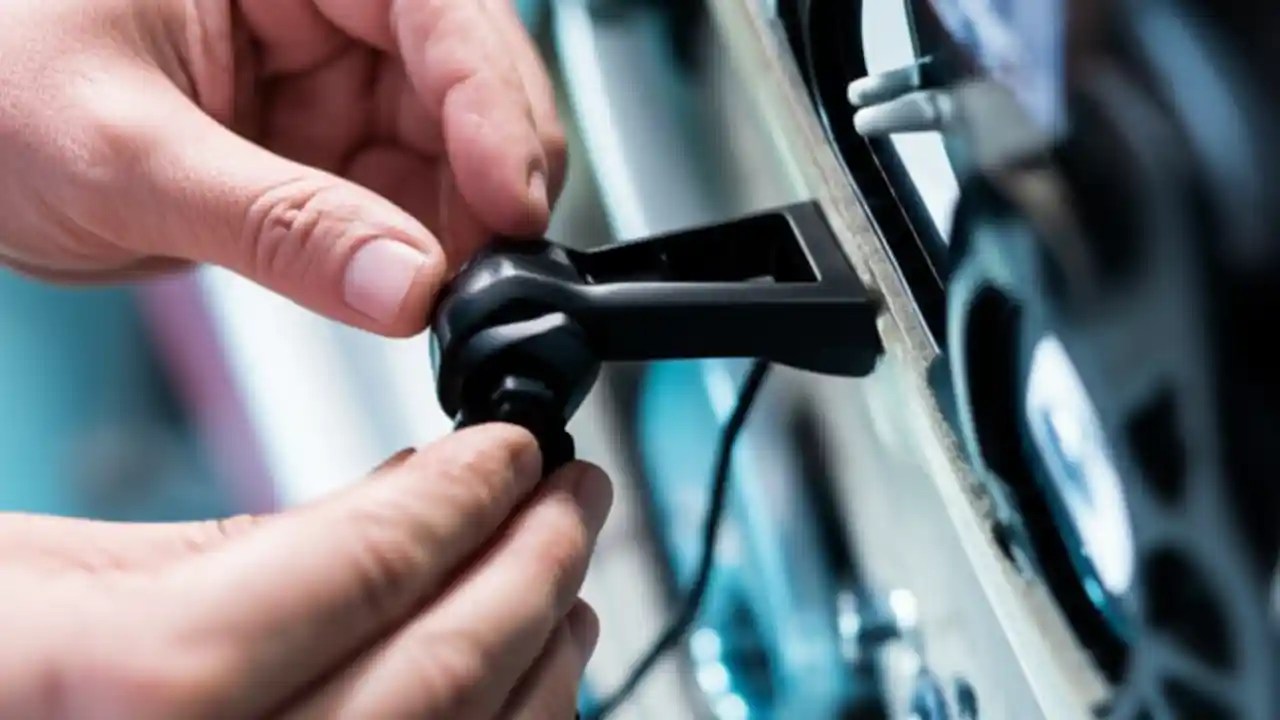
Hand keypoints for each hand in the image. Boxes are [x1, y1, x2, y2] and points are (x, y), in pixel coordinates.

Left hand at [0, 0, 564, 334]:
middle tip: (495, 264)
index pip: (436, 11)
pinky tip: (416, 290)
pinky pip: (404, 202)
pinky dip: (423, 253)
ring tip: (451, 292)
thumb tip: (405, 282)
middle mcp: (319, 12)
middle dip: (494, 174)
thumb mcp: (122, 154)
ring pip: (450, 152)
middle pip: (468, 81)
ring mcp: (327, 85)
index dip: (492, 105)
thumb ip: (275, 222)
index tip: (512, 203)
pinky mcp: (321, 156)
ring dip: (466, 225)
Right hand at [0, 425, 611, 718]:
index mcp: (135, 682)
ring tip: (565, 580)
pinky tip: (521, 682)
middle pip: (441, 671)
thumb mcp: (62, 571)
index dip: (470, 493)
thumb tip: (408, 496)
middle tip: (574, 492)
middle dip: (535, 563)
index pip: (368, 568)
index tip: (518, 447)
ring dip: (539, 656)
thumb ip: (250, 544)